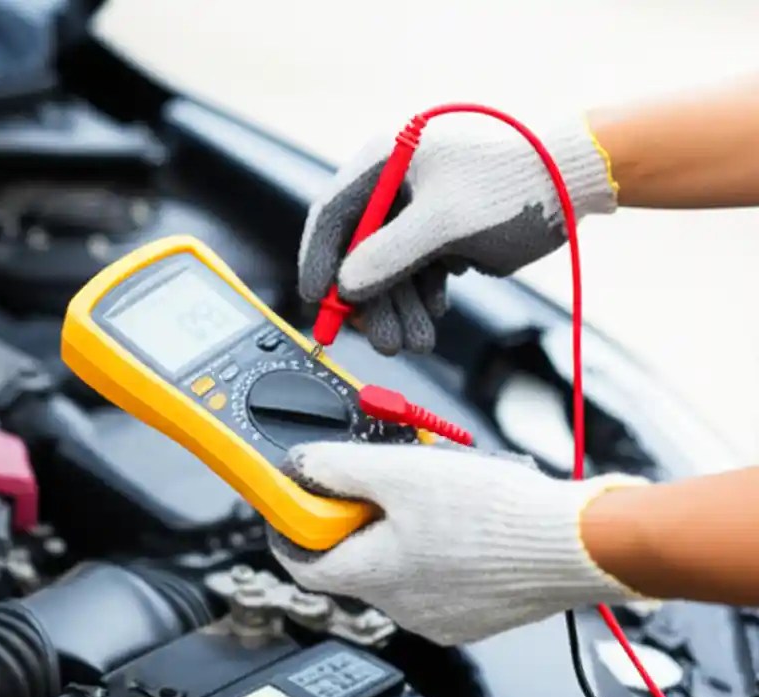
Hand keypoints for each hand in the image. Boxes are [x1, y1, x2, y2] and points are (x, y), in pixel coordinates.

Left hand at [269, 442, 645, 645]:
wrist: (576, 543)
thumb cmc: (497, 514)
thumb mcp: (402, 470)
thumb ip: (340, 466)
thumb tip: (302, 464)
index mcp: (373, 577)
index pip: (301, 563)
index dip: (290, 528)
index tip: (293, 502)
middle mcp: (401, 606)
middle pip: (353, 559)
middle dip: (358, 517)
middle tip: (378, 480)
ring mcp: (441, 614)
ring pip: (399, 566)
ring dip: (401, 529)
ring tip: (431, 492)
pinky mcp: (476, 613)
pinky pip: (439, 576)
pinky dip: (438, 547)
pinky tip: (464, 518)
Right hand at [299, 116, 616, 354]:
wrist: (571, 188)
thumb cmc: (510, 191)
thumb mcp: (445, 225)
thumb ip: (389, 254)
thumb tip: (344, 286)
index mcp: (387, 162)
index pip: (333, 211)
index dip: (319, 257)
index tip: (316, 298)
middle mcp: (394, 185)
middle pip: (359, 249)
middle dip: (371, 300)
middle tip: (380, 341)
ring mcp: (416, 210)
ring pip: (389, 268)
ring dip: (398, 308)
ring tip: (417, 343)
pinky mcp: (438, 233)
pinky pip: (415, 272)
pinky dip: (420, 297)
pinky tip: (435, 315)